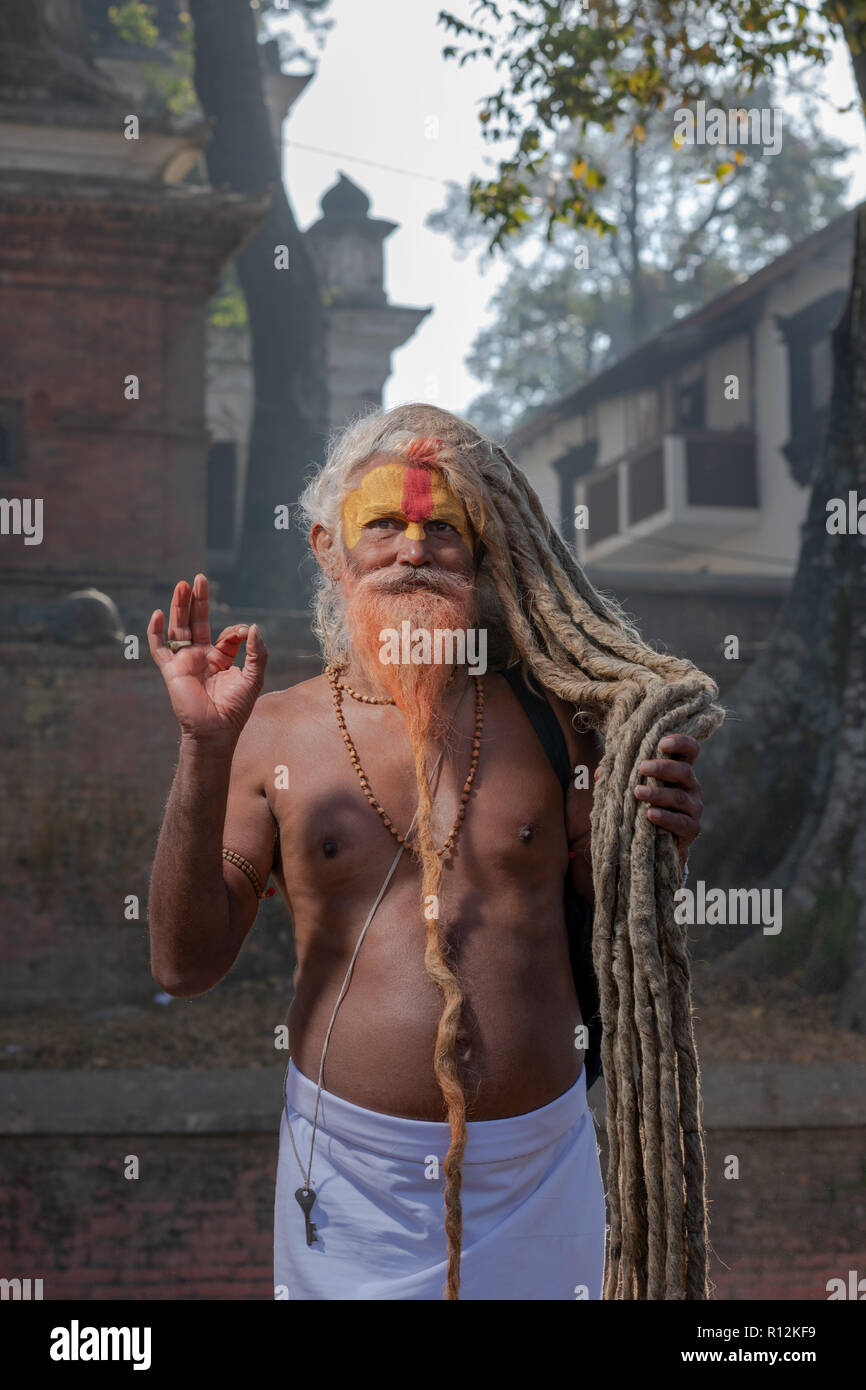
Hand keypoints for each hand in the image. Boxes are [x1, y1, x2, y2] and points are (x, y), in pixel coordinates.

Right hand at [147, 573, 267, 745]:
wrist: (215, 732)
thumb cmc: (235, 710)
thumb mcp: (254, 678)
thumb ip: (257, 652)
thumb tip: (253, 627)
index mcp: (221, 659)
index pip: (226, 635)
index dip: (235, 631)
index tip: (242, 633)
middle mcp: (201, 657)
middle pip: (197, 622)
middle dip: (199, 601)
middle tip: (200, 578)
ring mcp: (185, 662)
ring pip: (179, 629)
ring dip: (180, 607)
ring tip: (183, 585)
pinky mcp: (171, 670)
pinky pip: (159, 648)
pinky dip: (156, 632)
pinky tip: (158, 614)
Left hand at [633, 734, 701, 868]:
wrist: (655, 842)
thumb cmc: (643, 805)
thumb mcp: (635, 786)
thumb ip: (621, 775)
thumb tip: (599, 774)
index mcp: (679, 769)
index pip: (690, 750)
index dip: (680, 743)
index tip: (662, 742)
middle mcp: (690, 785)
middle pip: (684, 771)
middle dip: (663, 767)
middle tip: (642, 767)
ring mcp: (693, 807)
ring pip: (679, 797)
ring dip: (657, 793)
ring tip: (638, 792)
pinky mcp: (692, 828)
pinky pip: (681, 822)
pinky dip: (665, 818)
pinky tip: (650, 814)